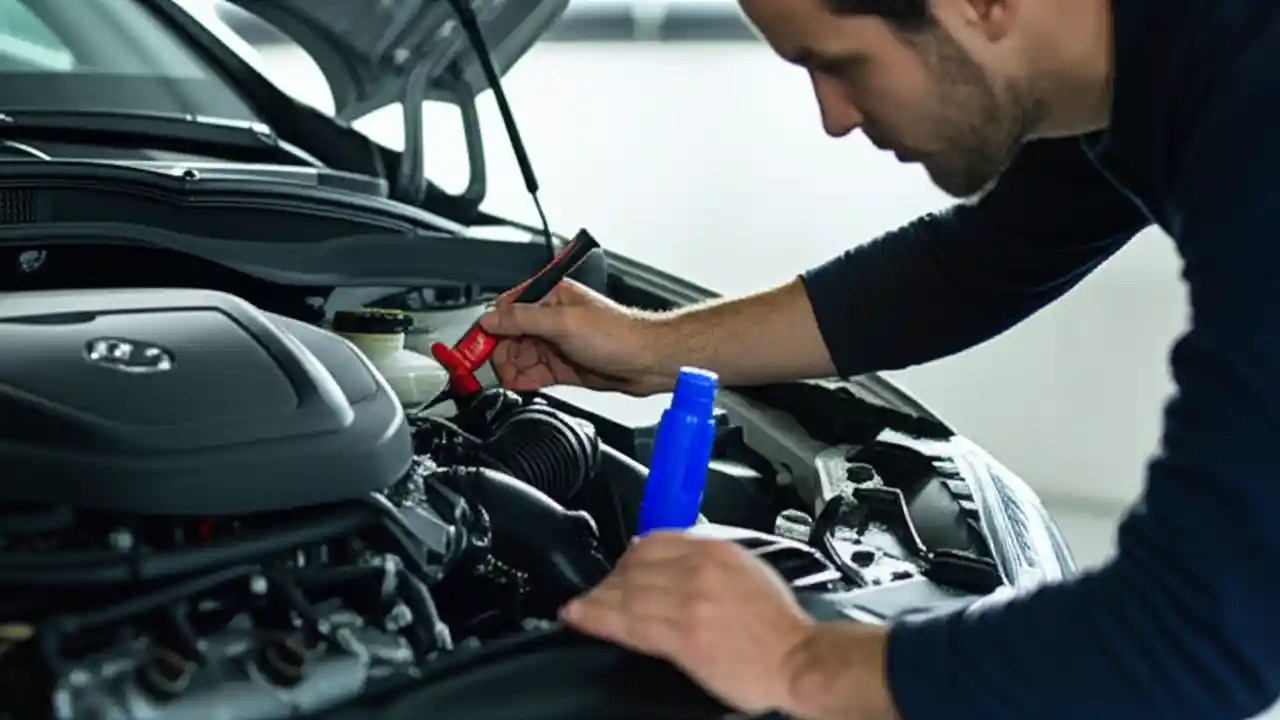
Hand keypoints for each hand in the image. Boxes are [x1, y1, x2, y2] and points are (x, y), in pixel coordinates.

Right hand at [478, 279, 669, 395]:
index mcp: (550, 297)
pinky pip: (533, 373)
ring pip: (519, 356)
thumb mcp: (563, 321)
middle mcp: (551, 318)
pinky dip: (523, 379)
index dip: (487, 328)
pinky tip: (516, 385)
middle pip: (508, 336)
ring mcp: (556, 343)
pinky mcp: (563, 366)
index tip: (473, 347)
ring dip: (508, 369)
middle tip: (483, 371)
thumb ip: (523, 319)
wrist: (647, 362)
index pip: (506, 309)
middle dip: (495, 353)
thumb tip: (490, 319)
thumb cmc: (618, 334)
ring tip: (500, 380)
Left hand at [557, 532, 814, 714]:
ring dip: (596, 599)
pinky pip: (628, 623)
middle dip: (609, 580)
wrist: (799, 660)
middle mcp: (699, 569)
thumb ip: (711, 562)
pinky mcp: (683, 636)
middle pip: (634, 566)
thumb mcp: (749, 571)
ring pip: (626, 594)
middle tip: (595, 593)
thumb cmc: (781, 627)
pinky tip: (579, 616)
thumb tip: (677, 561)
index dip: (628, 557)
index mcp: (716, 550)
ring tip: (579, 607)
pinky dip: (597, 618)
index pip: (654, 541)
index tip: (618, 569)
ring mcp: (689, 602)